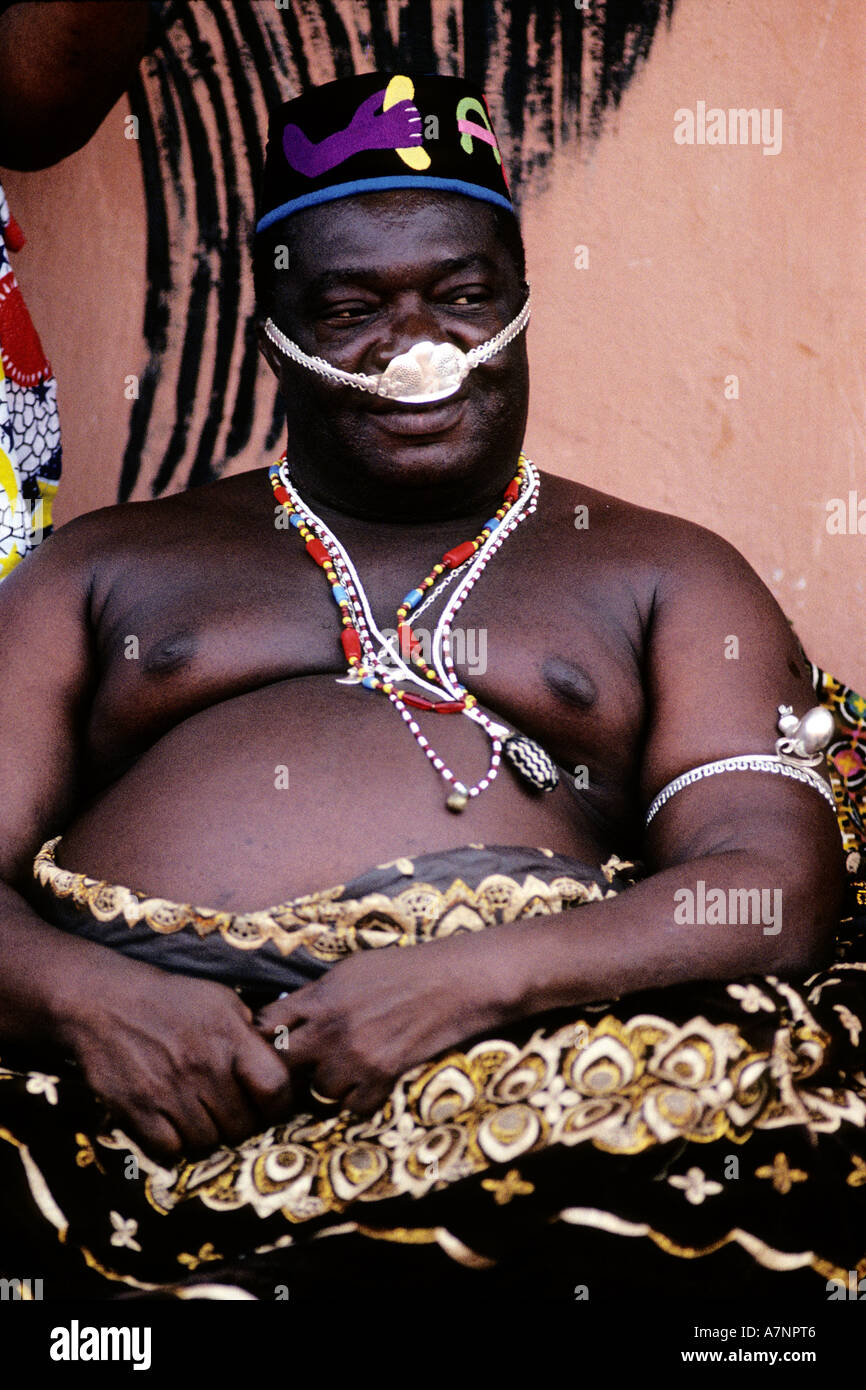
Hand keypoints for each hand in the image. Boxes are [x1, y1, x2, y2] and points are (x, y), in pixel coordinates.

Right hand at [56, 958, 293, 1163]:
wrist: (104, 1001)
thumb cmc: (170, 1000)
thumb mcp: (220, 1000)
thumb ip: (251, 1032)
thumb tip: (280, 1061)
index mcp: (230, 1035)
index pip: (274, 1086)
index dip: (279, 1106)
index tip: (271, 1109)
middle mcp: (203, 1065)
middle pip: (241, 1124)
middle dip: (240, 1125)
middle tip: (230, 1116)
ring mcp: (169, 1089)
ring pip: (207, 1141)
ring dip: (207, 1135)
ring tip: (200, 1116)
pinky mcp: (137, 1108)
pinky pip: (170, 1148)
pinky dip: (175, 1143)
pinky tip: (173, 1124)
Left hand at [255, 939, 501, 1115]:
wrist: (453, 981)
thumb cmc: (403, 968)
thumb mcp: (351, 969)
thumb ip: (316, 994)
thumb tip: (286, 1013)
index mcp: (319, 998)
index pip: (265, 1025)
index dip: (266, 1034)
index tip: (275, 1039)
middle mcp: (331, 1030)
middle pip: (283, 1065)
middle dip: (291, 1065)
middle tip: (304, 1064)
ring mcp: (356, 1057)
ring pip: (320, 1091)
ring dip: (330, 1084)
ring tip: (348, 1067)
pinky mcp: (383, 1077)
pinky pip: (354, 1107)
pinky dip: (361, 1099)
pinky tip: (371, 1080)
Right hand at [347, 89, 422, 149]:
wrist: (355, 140)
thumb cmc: (359, 122)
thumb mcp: (366, 106)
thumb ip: (378, 97)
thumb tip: (388, 90)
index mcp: (388, 114)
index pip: (406, 105)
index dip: (410, 104)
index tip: (410, 105)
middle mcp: (394, 125)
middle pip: (414, 116)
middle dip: (415, 114)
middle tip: (415, 115)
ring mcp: (396, 136)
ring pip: (416, 129)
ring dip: (418, 126)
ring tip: (416, 126)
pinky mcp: (397, 145)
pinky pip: (414, 143)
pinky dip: (418, 140)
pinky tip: (418, 138)